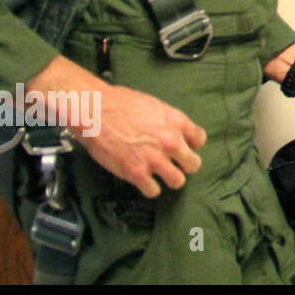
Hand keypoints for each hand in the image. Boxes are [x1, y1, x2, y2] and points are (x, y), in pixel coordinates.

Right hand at [79, 86, 205, 198]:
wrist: (95, 110)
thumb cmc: (120, 102)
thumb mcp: (155, 105)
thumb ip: (168, 121)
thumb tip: (172, 130)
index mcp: (177, 122)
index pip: (200, 139)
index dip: (191, 144)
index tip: (182, 146)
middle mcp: (171, 142)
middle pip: (193, 164)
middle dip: (183, 165)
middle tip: (172, 163)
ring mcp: (155, 159)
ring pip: (177, 181)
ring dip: (168, 179)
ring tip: (158, 175)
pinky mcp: (137, 173)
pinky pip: (153, 191)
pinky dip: (148, 188)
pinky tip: (142, 180)